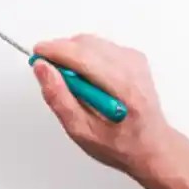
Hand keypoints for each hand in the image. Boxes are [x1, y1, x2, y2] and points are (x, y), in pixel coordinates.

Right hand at [32, 35, 174, 177]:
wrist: (151, 146)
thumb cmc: (120, 144)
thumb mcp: (81, 131)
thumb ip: (59, 98)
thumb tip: (43, 69)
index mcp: (121, 86)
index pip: (81, 55)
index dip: (54, 51)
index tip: (37, 56)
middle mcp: (131, 68)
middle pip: (85, 44)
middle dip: (62, 54)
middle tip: (53, 76)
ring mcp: (134, 60)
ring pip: (92, 42)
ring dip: (75, 56)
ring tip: (76, 86)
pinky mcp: (134, 57)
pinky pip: (101, 46)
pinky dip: (88, 58)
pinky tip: (91, 81)